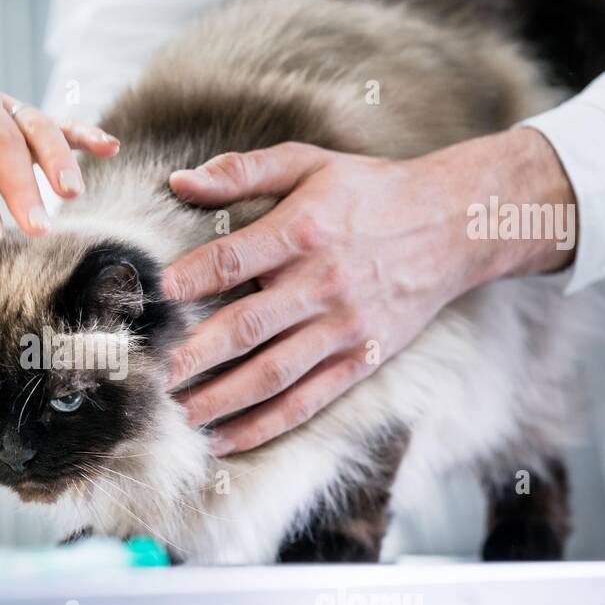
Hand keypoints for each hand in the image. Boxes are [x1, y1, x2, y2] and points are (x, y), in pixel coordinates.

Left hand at [0, 73, 118, 236]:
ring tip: (72, 194)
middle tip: (37, 229)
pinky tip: (109, 147)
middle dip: (22, 186)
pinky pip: (57, 122)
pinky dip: (83, 134)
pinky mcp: (23, 116)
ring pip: (36, 126)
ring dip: (58, 161)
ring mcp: (2, 102)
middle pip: (3, 138)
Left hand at [162, 129, 576, 455]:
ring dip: (220, 400)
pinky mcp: (360, 360)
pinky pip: (306, 401)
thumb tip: (178, 182)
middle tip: (149, 375)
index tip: (151, 301)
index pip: (231, 262)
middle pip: (245, 327)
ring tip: (175, 416)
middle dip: (192, 355)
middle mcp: (322, 284)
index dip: (187, 282)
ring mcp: (342, 329)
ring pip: (272, 374)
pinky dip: (264, 425)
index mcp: (304, 232)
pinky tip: (225, 440)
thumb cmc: (371, 191)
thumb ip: (242, 172)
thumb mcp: (309, 164)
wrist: (455, 225)